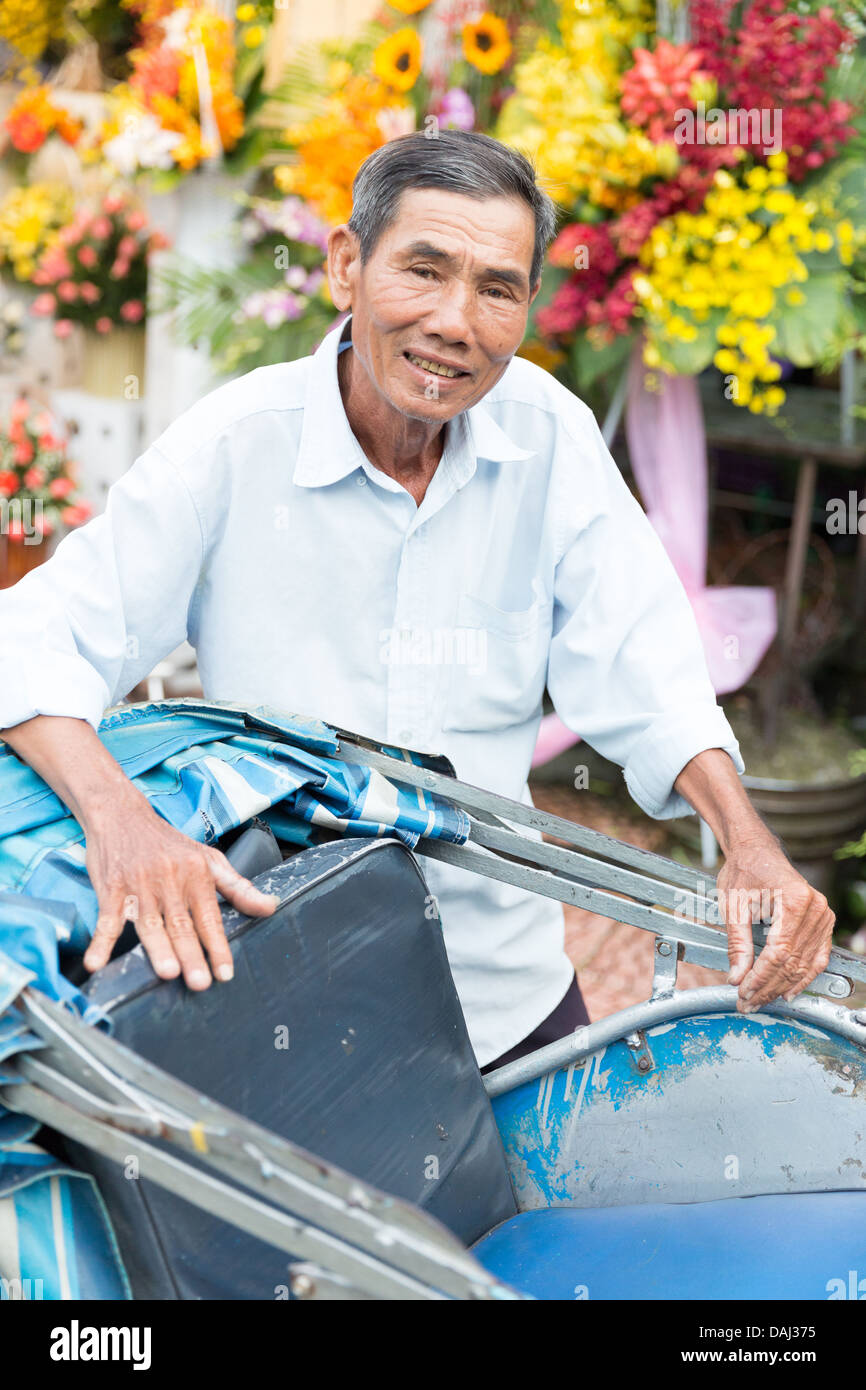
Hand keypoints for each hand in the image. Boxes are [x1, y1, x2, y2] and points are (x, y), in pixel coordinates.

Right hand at [81, 793, 279, 988]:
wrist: (122, 814)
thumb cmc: (168, 843)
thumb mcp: (209, 859)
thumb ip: (238, 888)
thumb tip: (270, 908)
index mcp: (195, 875)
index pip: (209, 917)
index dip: (218, 946)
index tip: (226, 972)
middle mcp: (168, 880)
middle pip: (181, 924)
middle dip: (192, 954)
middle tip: (200, 982)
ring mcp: (138, 885)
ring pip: (149, 923)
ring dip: (158, 948)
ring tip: (168, 972)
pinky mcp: (110, 888)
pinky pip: (106, 919)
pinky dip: (100, 942)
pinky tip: (96, 963)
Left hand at [716, 833, 833, 1013]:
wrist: (757, 852)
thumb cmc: (743, 872)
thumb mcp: (733, 906)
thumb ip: (736, 944)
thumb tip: (736, 978)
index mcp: (793, 901)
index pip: (778, 953)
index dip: (761, 978)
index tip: (743, 993)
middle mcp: (815, 908)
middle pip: (792, 962)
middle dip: (768, 987)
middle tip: (748, 1003)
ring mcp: (823, 915)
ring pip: (805, 964)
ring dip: (782, 986)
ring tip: (761, 1001)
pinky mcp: (824, 921)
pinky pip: (818, 956)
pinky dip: (804, 976)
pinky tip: (788, 991)